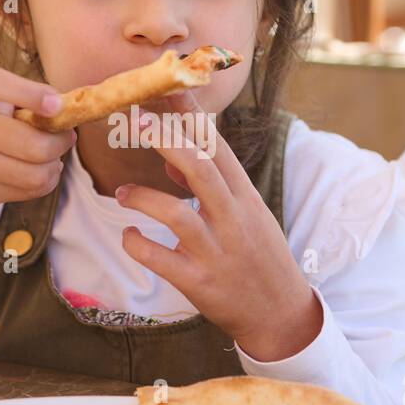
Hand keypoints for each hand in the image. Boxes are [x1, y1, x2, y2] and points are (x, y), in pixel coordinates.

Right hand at [0, 66, 76, 207]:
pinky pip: (29, 192)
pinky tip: (37, 170)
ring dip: (54, 166)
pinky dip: (43, 181)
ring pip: (36, 174)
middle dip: (60, 143)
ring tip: (52, 157)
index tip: (56, 105)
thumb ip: (29, 96)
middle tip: (65, 137)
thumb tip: (66, 109)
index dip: (32, 95)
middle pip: (33, 145)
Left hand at [115, 92, 322, 361]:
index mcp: (246, 198)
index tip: (168, 90)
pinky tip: (128, 237)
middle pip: (200, 169)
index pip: (219, 147)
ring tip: (123, 193)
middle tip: (136, 121)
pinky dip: (137, 245)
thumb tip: (170, 157)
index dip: (192, 117)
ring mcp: (215, 252)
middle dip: (166, 140)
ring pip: (177, 215)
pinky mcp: (199, 283)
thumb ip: (214, 185)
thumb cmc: (260, 257)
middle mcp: (233, 220)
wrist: (281, 315)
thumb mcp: (247, 215)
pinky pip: (160, 259)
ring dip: (144, 198)